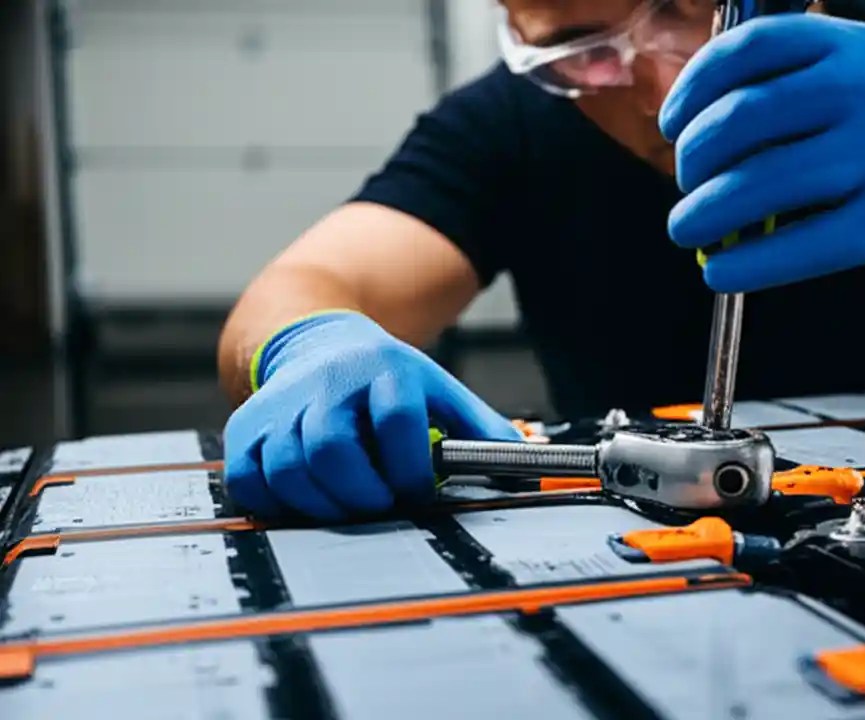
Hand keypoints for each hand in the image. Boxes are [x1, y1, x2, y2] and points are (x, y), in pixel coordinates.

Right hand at [223, 311, 521, 520]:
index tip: (418, 489)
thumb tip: (528, 462)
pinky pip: (250, 480)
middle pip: (331, 449)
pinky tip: (307, 499)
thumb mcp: (437, 388)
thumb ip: (479, 427)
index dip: (410, 467)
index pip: (396, 420)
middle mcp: (327, 383)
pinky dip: (278, 502)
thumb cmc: (382, 377)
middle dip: (362, 493)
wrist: (314, 341)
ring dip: (324, 504)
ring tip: (349, 504)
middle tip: (380, 503)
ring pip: (288, 469)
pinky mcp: (246, 429)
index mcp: (383, 369)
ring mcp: (282, 405)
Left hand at [660, 15, 864, 291]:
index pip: (752, 48)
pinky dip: (749, 263)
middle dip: (695, 160)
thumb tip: (690, 140)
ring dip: (705, 213)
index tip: (672, 125)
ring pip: (765, 182)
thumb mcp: (861, 85)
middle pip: (746, 117)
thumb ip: (788, 94)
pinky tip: (721, 273)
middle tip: (684, 190)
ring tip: (686, 230)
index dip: (695, 87)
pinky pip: (805, 243)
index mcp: (856, 44)